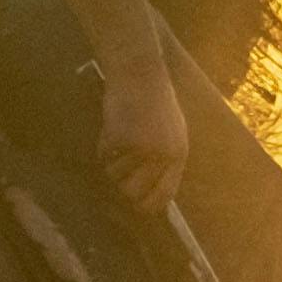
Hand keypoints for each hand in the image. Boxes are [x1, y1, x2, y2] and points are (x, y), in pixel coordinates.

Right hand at [93, 48, 200, 211]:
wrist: (140, 73)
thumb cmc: (156, 100)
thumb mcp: (173, 131)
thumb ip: (166, 159)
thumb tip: (155, 190)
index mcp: (178, 154)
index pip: (165, 194)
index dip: (148, 205)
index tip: (138, 207)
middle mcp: (161, 155)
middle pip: (134, 192)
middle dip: (123, 187)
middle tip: (119, 174)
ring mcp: (140, 147)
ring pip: (114, 174)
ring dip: (111, 161)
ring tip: (120, 137)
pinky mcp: (120, 138)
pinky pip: (103, 155)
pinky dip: (103, 145)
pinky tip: (112, 127)